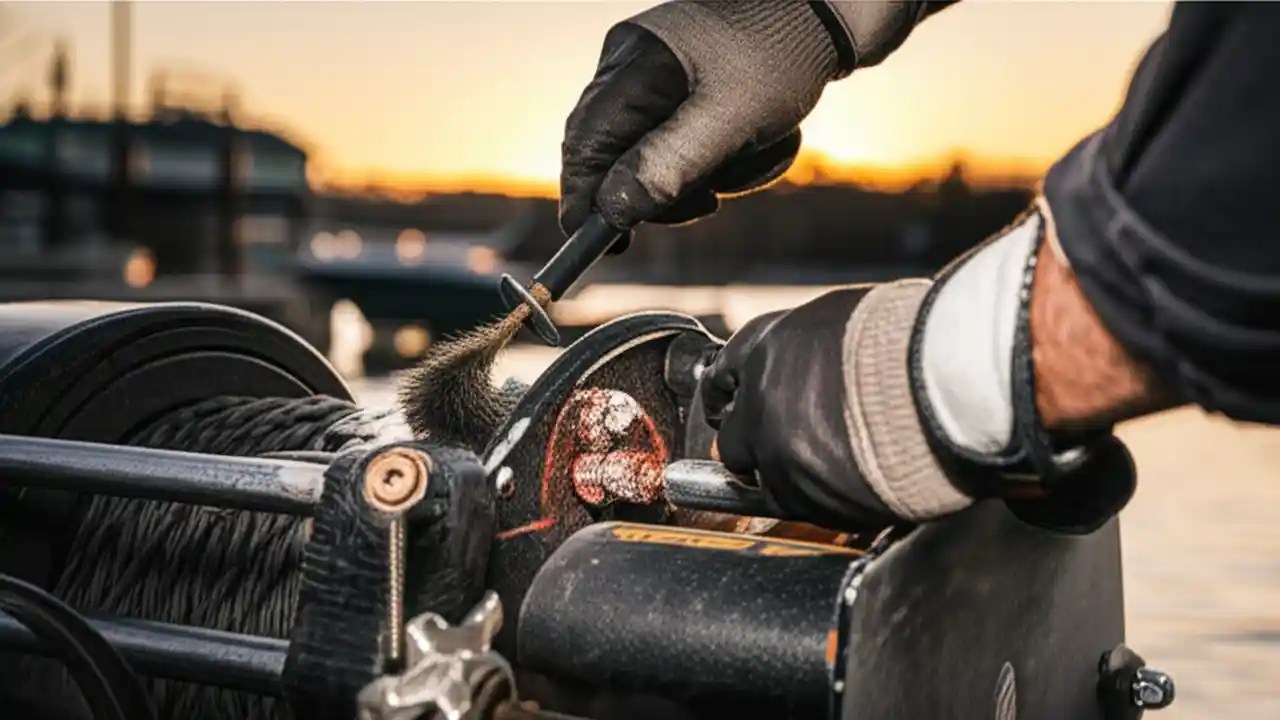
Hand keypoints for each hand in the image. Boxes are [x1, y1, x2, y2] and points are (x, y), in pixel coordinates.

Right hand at [559, 1, 844, 237]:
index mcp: (632, 67)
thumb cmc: (779, 60)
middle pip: (611, 154)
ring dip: (694, 173)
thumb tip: (612, 209)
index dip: (587, 202)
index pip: (585, 148)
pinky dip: (705, 154)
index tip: (607, 245)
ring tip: (743, 160)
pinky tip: (744, 145)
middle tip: (707, 205)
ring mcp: (649, 71)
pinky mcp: (674, 80)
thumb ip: (667, 166)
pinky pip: (672, 137)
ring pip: (646, 151)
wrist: (820, 15)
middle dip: (658, 189)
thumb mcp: (728, 122)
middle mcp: (628, 64)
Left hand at [701, 207, 1138, 532]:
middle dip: (756, 445)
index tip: (734, 408)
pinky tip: (857, 481)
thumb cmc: (909, 342)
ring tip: (843, 465)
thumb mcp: (844, 323)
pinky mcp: (804, 493)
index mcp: (765, 348)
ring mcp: (778, 450)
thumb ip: (807, 353)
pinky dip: (823, 500)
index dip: (732, 398)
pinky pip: (801, 506)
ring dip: (796, 476)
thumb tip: (807, 369)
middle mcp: (759, 400)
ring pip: (768, 480)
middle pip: (733, 439)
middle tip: (789, 446)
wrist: (942, 383)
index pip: (722, 378)